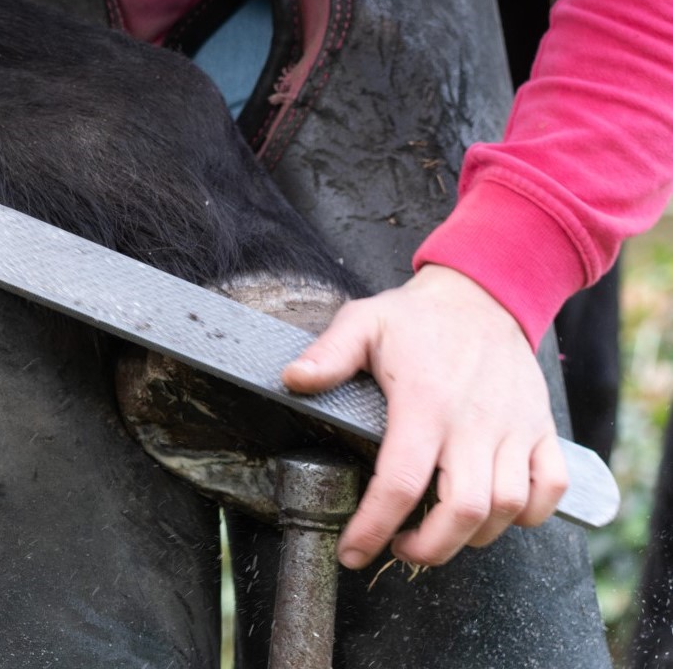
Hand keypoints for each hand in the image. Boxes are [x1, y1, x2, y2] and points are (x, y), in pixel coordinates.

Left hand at [282, 264, 567, 567]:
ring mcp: (514, 427)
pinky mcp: (541, 428)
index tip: (353, 551)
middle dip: (428, 548)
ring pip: (509, 508)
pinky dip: (532, 515)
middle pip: (464, 511)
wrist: (484, 292)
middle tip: (399, 547)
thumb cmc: (417, 316)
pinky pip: (552, 487)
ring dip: (473, 537)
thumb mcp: (363, 322)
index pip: (401, 483)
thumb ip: (328, 353)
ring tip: (438, 532)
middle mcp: (473, 422)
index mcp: (424, 402)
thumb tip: (292, 379)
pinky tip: (495, 514)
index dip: (373, 527)